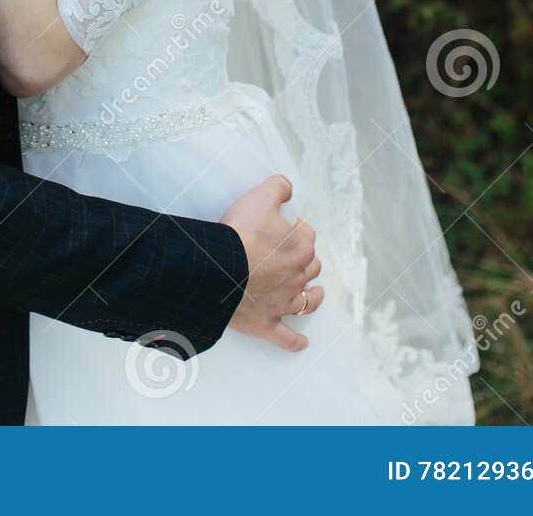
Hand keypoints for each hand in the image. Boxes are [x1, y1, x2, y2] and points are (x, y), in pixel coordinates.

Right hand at [219, 175, 324, 351]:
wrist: (218, 269)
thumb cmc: (239, 234)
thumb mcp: (259, 198)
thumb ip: (278, 188)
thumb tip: (288, 188)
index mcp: (301, 248)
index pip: (307, 234)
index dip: (296, 228)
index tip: (285, 226)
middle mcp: (297, 277)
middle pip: (311, 268)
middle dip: (305, 261)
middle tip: (291, 256)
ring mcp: (283, 303)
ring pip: (307, 302)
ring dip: (312, 298)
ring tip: (314, 294)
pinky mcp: (266, 323)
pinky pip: (285, 337)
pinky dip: (294, 342)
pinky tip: (301, 344)